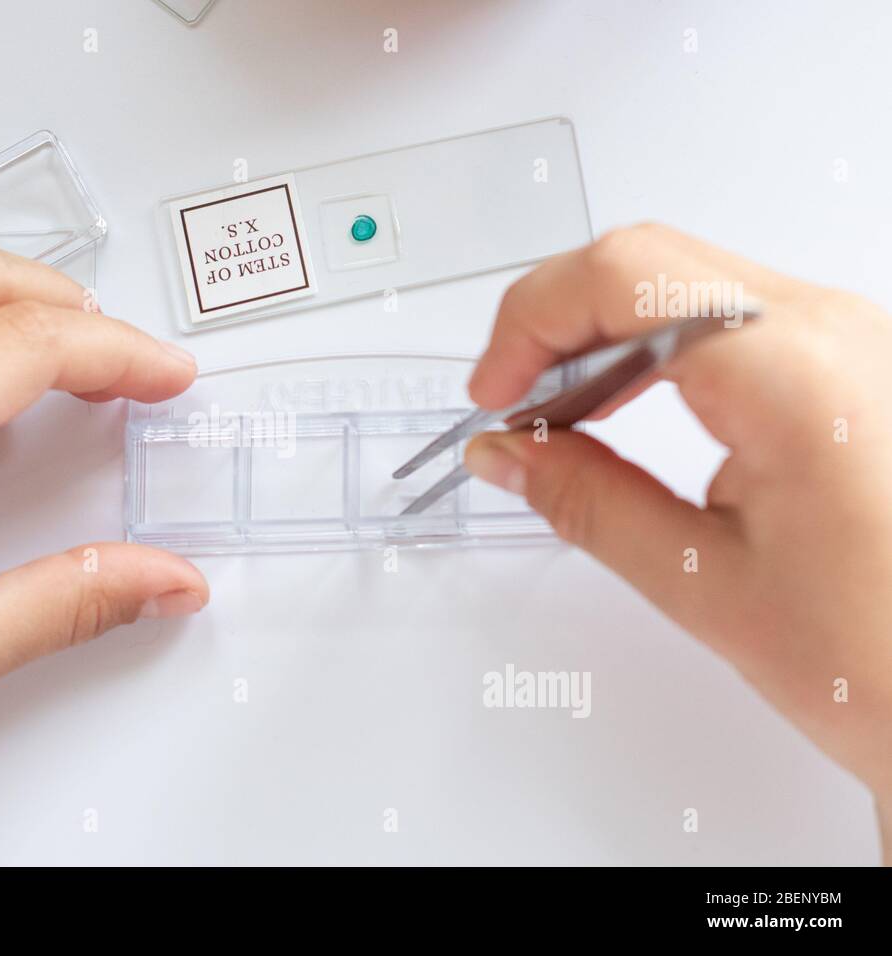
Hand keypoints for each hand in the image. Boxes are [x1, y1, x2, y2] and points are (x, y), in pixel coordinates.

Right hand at [464, 224, 891, 855]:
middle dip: (557, 324)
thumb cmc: (890, 658)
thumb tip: (509, 455)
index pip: (623, 277)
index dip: (531, 321)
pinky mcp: (854, 362)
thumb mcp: (706, 585)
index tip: (495, 393)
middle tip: (514, 406)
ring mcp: (852, 338)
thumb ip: (586, 502)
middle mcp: (834, 330)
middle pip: (649, 262)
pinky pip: (731, 316)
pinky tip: (628, 409)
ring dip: (604, 337)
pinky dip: (656, 350)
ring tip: (563, 420)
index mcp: (793, 373)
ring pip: (687, 280)